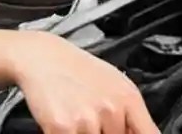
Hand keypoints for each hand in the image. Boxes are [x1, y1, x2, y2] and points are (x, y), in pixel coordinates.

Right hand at [6, 31, 158, 133]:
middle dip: (105, 133)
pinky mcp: (62, 128)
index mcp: (128, 98)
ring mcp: (86, 120)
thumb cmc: (77, 70)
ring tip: (78, 117)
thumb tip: (139, 133)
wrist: (42, 56)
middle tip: (92, 118)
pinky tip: (65, 122)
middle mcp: (111, 109)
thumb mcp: (114, 84)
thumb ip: (131, 113)